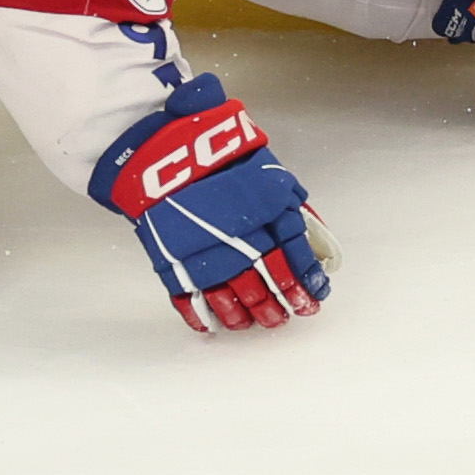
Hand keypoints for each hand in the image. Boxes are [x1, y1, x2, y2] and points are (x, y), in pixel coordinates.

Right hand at [91, 73, 332, 332]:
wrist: (158, 148)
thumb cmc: (212, 148)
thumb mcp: (261, 161)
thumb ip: (286, 195)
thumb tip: (312, 228)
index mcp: (266, 206)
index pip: (296, 253)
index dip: (308, 279)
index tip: (316, 295)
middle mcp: (239, 233)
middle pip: (269, 280)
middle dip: (282, 302)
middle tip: (289, 316)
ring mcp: (205, 250)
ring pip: (234, 295)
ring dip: (249, 314)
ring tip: (258, 323)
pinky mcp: (173, 259)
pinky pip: (189, 297)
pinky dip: (202, 315)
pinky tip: (214, 326)